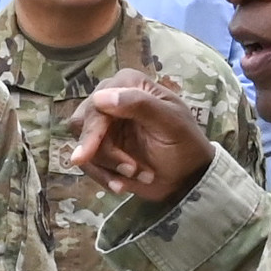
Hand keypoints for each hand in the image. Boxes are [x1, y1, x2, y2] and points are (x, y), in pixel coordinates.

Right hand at [71, 73, 214, 206]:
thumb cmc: (184, 143)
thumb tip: (99, 96)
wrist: (187, 176)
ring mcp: (103, 125)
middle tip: (129, 170)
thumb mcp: (170, 122)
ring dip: (108, 167)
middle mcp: (110, 100)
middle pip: (83, 125)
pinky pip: (88, 163)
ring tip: (136, 175)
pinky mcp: (100, 148)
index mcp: (128, 84)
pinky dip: (105, 177)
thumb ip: (139, 104)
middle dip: (104, 153)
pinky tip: (122, 185)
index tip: (86, 155)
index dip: (91, 130)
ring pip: (83, 146)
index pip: (96, 104)